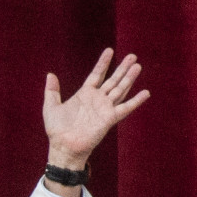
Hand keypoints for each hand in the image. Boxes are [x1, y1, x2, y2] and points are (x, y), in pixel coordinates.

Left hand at [43, 48, 148, 169]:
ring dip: (129, 78)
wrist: (64, 146)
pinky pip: (125, 108)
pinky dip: (136, 101)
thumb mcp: (51, 107)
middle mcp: (97, 99)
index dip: (103, 63)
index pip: (97, 74)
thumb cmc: (56, 130)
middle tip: (133, 56)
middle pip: (113, 80)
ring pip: (120, 89)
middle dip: (122, 68)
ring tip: (138, 66)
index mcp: (84, 94)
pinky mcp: (110, 119)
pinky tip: (146, 93)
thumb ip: (52, 90)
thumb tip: (50, 74)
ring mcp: (105, 108)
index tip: (110, 50)